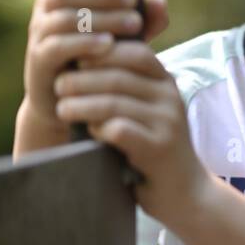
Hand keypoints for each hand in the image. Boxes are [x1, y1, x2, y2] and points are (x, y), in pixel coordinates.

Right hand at [21, 0, 167, 130]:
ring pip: (64, 17)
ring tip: (133, 23)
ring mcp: (39, 36)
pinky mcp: (39, 62)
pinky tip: (108, 44)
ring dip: (101, 17)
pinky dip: (84, 43)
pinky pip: (57, 46)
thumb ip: (144, 19)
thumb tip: (160, 1)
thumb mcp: (125, 37)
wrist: (70, 102)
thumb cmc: (99, 60)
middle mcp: (45, 11)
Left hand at [52, 37, 211, 226]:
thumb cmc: (154, 147)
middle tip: (58, 86)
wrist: (186, 192)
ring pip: (115, 103)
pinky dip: (99, 129)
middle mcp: (170, 98)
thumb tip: (81, 61)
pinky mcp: (159, 148)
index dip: (103, 52)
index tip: (74, 59)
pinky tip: (89, 133)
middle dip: (83, 79)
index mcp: (166, 83)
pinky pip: (120, 130)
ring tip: (62, 109)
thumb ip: (126, 88)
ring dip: (83, 105)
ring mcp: (167, 123)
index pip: (135, 52)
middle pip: (119, 77)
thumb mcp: (147, 110)